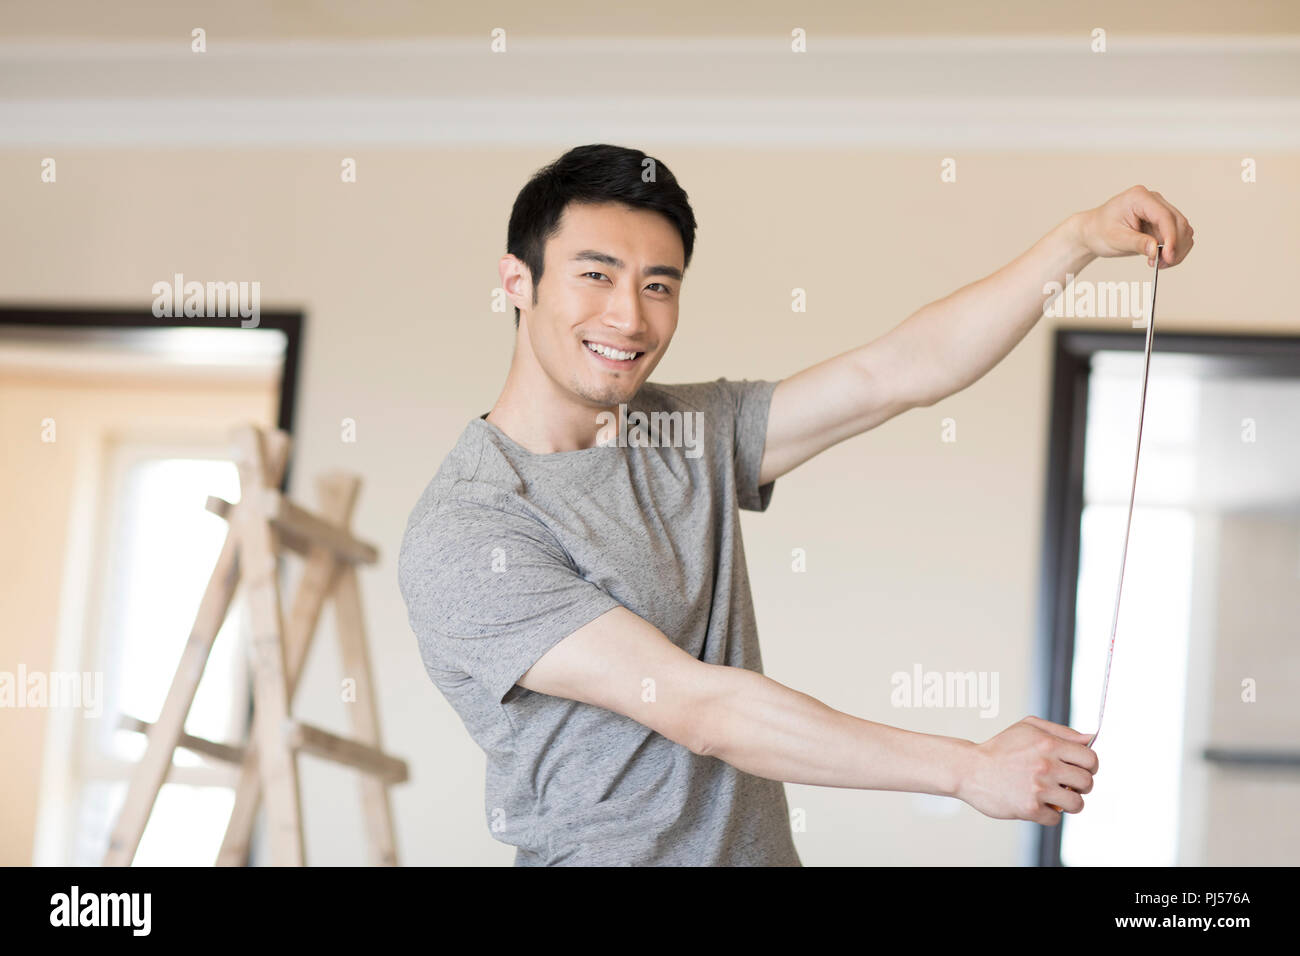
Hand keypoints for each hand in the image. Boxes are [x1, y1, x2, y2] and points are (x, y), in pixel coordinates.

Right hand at [956, 716, 1097, 825]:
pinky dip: (1048, 814)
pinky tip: (1037, 804)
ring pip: (1077, 804)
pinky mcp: (1029, 808)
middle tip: (1067, 784)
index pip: (1090, 759)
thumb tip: (1090, 738)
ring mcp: (1038, 788)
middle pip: (1087, 783)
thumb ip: (1061, 731)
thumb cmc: (999, 748)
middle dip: (1081, 786)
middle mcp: (1046, 765)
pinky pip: (1055, 818)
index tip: (1082, 770)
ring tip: (1056, 797)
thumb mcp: (1028, 727)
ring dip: (1069, 802)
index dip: (1090, 766)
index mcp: (1048, 744)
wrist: (969, 769)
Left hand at [1072, 185, 1194, 267]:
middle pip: (1178, 222)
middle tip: (1161, 265)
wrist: (1093, 232)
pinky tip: (1159, 258)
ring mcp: (1160, 209)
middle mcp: (1153, 200)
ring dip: (1176, 249)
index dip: (1171, 237)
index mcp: (1139, 198)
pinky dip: (1174, 249)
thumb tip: (1156, 250)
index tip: (1169, 257)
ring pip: (1183, 230)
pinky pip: (1178, 235)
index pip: (1164, 216)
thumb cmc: (1099, 231)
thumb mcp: (1115, 239)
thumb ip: (1137, 243)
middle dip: (1175, 246)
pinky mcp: (1162, 221)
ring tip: (1157, 263)